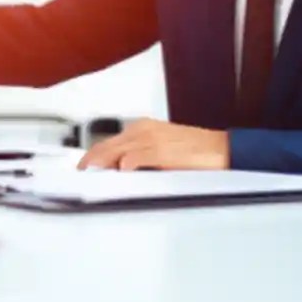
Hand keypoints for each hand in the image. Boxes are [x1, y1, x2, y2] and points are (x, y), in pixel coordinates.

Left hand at [76, 119, 229, 170]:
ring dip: (101, 162)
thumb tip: (119, 169)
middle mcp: (144, 131)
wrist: (222, 149)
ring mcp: (153, 140)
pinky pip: (139, 156)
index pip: (108, 142)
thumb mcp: (161, 151)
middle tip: (79, 173)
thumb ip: (140, 156)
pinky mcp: (164, 151)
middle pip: (107, 145)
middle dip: (91, 160)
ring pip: (117, 150)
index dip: (92, 155)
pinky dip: (127, 162)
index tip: (82, 166)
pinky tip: (119, 169)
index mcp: (143, 129)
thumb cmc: (195, 151)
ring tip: (89, 173)